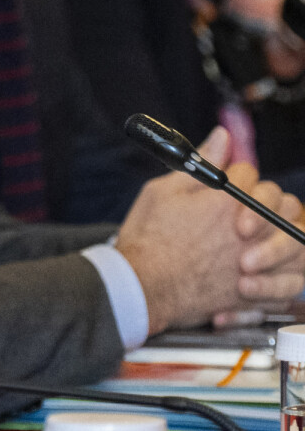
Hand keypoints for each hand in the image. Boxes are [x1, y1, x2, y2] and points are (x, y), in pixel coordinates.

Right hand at [116, 128, 304, 330]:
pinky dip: (283, 274)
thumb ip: (199, 164)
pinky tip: (268, 269)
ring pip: (293, 240)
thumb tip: (222, 137)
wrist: (141, 289)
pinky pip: (288, 281)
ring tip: (261, 238)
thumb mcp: (163, 192)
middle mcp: (248, 230)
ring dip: (282, 234)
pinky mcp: (251, 292)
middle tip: (245, 209)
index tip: (221, 183)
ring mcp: (253, 262)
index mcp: (227, 201)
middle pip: (281, 203)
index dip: (234, 174)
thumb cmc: (147, 241)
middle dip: (266, 200)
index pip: (248, 173)